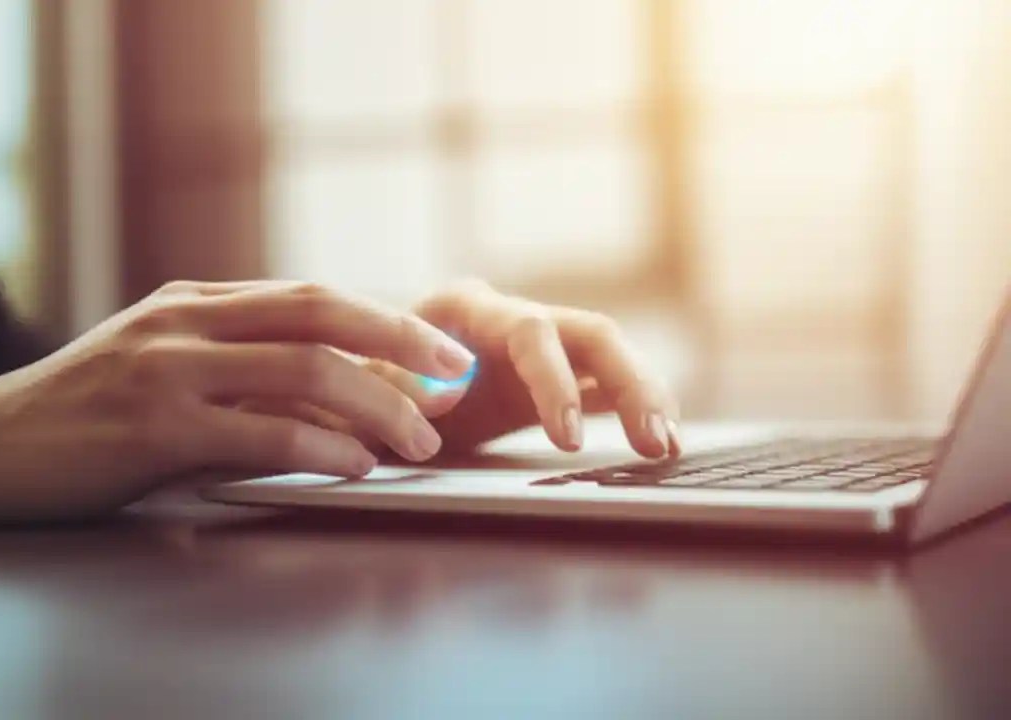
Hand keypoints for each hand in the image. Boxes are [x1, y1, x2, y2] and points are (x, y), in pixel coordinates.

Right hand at [0, 281, 473, 521]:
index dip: (385, 318)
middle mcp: (186, 320)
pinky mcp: (152, 427)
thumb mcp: (157, 370)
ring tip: (421, 441)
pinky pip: (260, 432)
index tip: (438, 349)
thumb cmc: (77, 418)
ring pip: (304, 370)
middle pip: (321, 313)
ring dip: (378, 404)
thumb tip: (331, 396)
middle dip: (402, 341)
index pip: (311, 296)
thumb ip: (232, 370)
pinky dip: (321, 448)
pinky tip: (356, 467)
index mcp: (193, 300)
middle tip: (456, 378)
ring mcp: (167, 368)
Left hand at [365, 280, 679, 458]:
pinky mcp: (553, 382)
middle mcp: (511, 319)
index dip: (555, 382)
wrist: (360, 394)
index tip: (567, 438)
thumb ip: (393, 387)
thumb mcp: (360, 387)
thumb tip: (439, 398)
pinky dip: (634, 412)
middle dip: (628, 383)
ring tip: (666, 448)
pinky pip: (606, 390)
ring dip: (645, 397)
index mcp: (466, 309)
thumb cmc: (356, 385)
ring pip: (609, 358)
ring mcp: (539, 350)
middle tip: (651, 440)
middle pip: (589, 334)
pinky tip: (661, 447)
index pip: (529, 332)